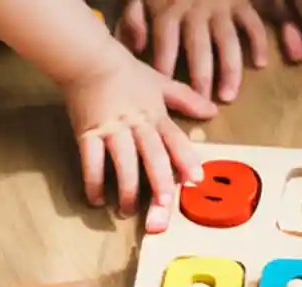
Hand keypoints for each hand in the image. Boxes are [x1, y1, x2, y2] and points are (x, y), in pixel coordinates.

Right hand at [62, 41, 217, 230]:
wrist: (88, 60)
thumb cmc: (127, 74)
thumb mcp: (161, 84)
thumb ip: (186, 100)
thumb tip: (213, 111)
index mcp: (156, 115)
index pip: (175, 139)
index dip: (186, 159)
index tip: (196, 179)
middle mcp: (137, 125)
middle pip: (152, 156)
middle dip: (159, 183)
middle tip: (163, 208)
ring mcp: (111, 130)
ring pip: (123, 162)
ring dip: (127, 189)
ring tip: (128, 211)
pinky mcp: (87, 134)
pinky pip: (91, 161)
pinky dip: (93, 182)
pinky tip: (96, 200)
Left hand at [117, 0, 270, 102]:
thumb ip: (134, 18)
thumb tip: (134, 47)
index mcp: (169, 9)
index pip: (166, 40)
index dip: (165, 63)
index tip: (166, 88)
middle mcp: (196, 11)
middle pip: (199, 47)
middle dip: (201, 75)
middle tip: (204, 100)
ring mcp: (221, 8)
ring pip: (227, 41)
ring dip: (229, 69)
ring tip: (229, 95)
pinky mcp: (241, 3)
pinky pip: (252, 24)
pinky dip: (258, 43)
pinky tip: (260, 64)